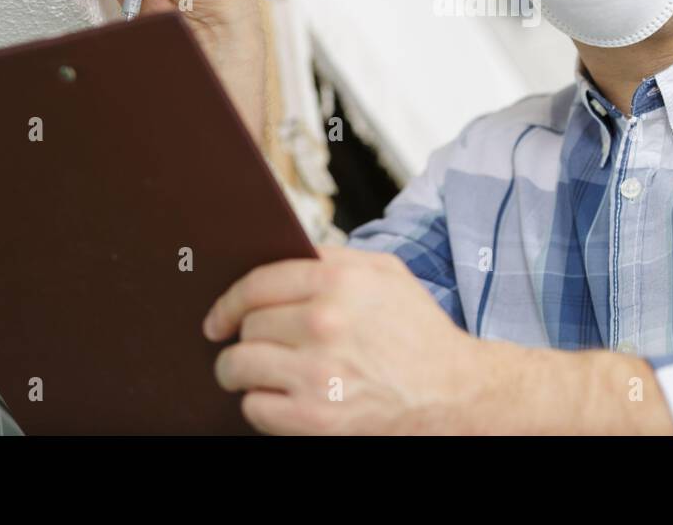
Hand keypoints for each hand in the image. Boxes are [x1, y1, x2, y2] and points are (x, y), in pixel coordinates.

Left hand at [202, 246, 672, 433]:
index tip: (220, 317)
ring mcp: (316, 372)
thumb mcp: (386, 273)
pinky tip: (283, 397)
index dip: (229, 301)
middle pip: (246, 325)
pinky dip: (261, 404)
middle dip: (246, 336)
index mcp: (339, 280)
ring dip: (241, 371)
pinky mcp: (314, 417)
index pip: (256, 284)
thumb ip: (334, 257)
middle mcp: (324, 322)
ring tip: (259, 373)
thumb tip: (282, 256)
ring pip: (238, 366)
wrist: (452, 390)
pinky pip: (254, 408)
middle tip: (258, 345)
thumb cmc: (417, 331)